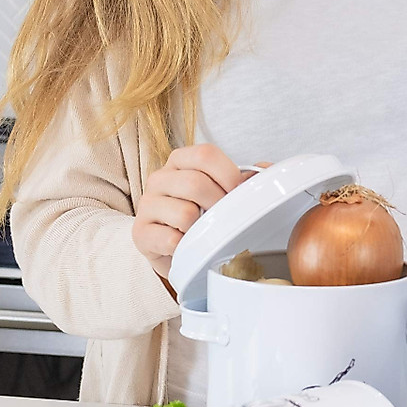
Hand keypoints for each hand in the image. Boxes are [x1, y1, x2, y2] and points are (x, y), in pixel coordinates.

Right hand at [133, 145, 265, 278]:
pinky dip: (186, 248)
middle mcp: (159, 178)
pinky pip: (171, 239)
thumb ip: (244, 180)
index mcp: (180, 161)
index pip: (205, 154)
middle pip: (195, 184)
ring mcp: (147, 205)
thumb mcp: (222, 194)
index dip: (229, 175)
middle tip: (223, 220)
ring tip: (202, 234)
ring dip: (202, 230)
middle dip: (218, 206)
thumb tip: (266, 169)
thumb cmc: (203, 218)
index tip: (238, 195)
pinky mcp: (140, 232)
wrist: (178, 251)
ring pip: (184, 213)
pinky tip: (187, 247)